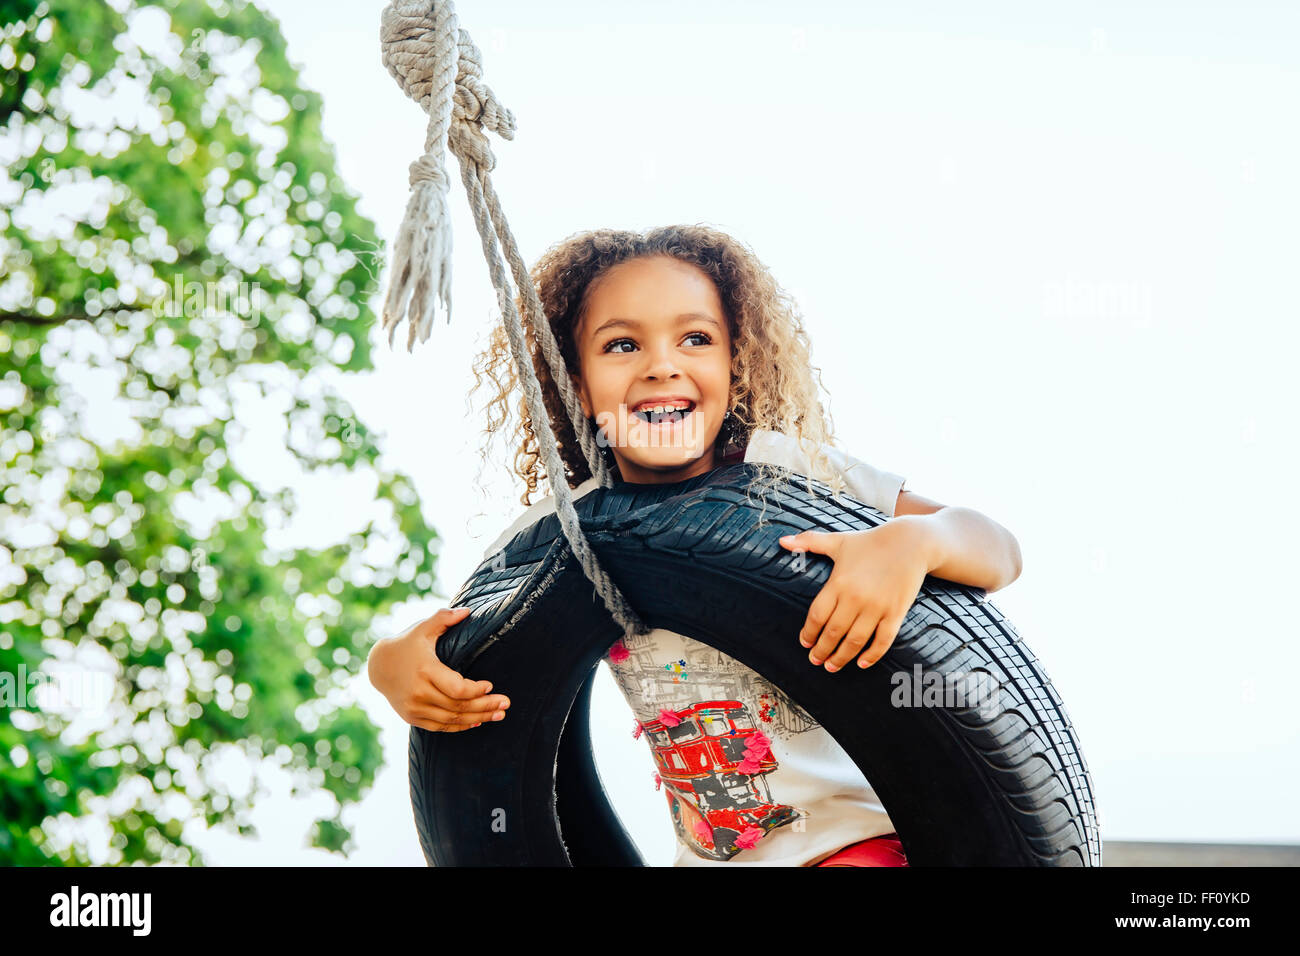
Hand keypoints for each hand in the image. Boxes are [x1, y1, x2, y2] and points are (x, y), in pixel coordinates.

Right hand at [367, 607, 510, 731]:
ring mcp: (415, 708)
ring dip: (478, 718)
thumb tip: (467, 611)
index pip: (456, 688)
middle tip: (505, 705)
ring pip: (452, 719)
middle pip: (458, 706)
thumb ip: (444, 618)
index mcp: (425, 670)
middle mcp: (419, 692)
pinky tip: (477, 722)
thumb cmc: (407, 644)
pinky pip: (440, 727)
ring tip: (498, 715)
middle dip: (485, 706)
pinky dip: (460, 726)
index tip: (491, 685)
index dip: (475, 690)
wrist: (379, 666)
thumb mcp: (423, 628)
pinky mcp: (413, 718)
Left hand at [778, 521, 932, 671]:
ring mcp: (877, 607)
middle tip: (814, 660)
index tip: (805, 642)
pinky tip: (861, 663)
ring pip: (855, 641)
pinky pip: (882, 640)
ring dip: (841, 658)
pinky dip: (872, 655)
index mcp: (839, 582)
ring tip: (831, 666)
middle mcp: (856, 597)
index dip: (808, 633)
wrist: (910, 542)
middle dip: (821, 650)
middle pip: (833, 633)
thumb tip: (782, 541)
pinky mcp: (896, 612)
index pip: (817, 616)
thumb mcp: (838, 540)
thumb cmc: (870, 542)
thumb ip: (809, 542)